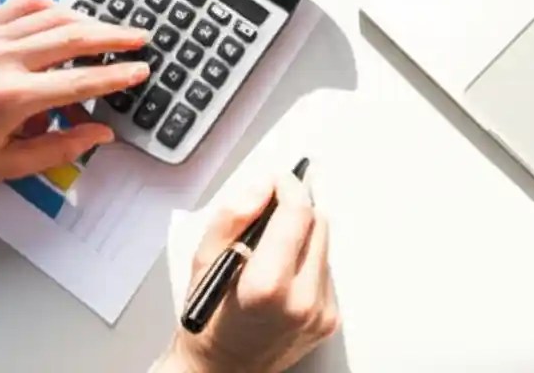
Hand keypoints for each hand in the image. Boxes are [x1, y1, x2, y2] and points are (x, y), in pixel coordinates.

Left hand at [0, 0, 150, 186]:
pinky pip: (23, 6)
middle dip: (114, 36)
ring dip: (89, 19)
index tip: (140, 70)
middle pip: (72, 37)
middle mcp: (0, 61)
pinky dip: (51, 7)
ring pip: (52, 16)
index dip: (116, 75)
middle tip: (140, 38)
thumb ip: (60, 148)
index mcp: (9, 98)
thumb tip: (99, 133)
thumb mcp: (7, 165)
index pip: (79, 81)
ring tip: (112, 30)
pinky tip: (65, 17)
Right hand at [157, 173, 339, 372]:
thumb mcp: (203, 262)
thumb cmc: (208, 321)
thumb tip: (262, 187)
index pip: (298, 213)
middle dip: (295, 209)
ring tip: (271, 250)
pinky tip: (283, 273)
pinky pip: (327, 271)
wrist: (221, 370)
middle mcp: (301, 301)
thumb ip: (232, 217)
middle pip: (318, 224)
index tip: (279, 179)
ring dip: (302, 236)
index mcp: (267, 287)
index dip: (289, 187)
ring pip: (325, 245)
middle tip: (271, 210)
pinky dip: (308, 261)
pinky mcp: (330, 319)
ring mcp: (320, 312)